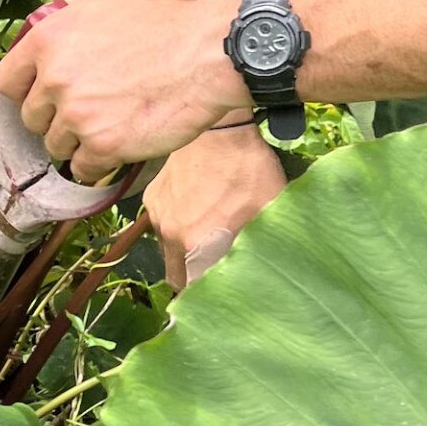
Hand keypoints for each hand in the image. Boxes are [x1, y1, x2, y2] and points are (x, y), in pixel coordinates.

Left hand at [0, 0, 247, 181]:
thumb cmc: (164, 25)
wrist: (207, 53)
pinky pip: (82, 168)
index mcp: (47, 40)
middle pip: (32, 119)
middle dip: (55, 119)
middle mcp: (54, 77)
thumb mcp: (104, 3)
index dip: (25, 93)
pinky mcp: (102, 145)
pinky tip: (118, 147)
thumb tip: (48, 44)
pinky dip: (97, 164)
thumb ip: (67, 25)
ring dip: (78, 143)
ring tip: (110, 127)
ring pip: (56, 146)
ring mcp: (77, 114)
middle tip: (88, 112)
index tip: (43, 99)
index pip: (7, 81)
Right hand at [142, 123, 287, 288]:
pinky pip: (163, 225)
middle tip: (218, 271)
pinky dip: (178, 226)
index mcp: (197, 246)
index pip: (197, 290)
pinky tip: (197, 211)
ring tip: (209, 238)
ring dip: (186, 252)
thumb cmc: (248, 169)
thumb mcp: (268, 211)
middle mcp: (171, 237)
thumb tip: (274, 272)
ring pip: (169, 252)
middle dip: (196, 279)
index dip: (211, 296)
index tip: (225, 293)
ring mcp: (158, 217)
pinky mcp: (153, 198)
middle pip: (179, 277)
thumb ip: (264, 246)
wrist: (220, 129)